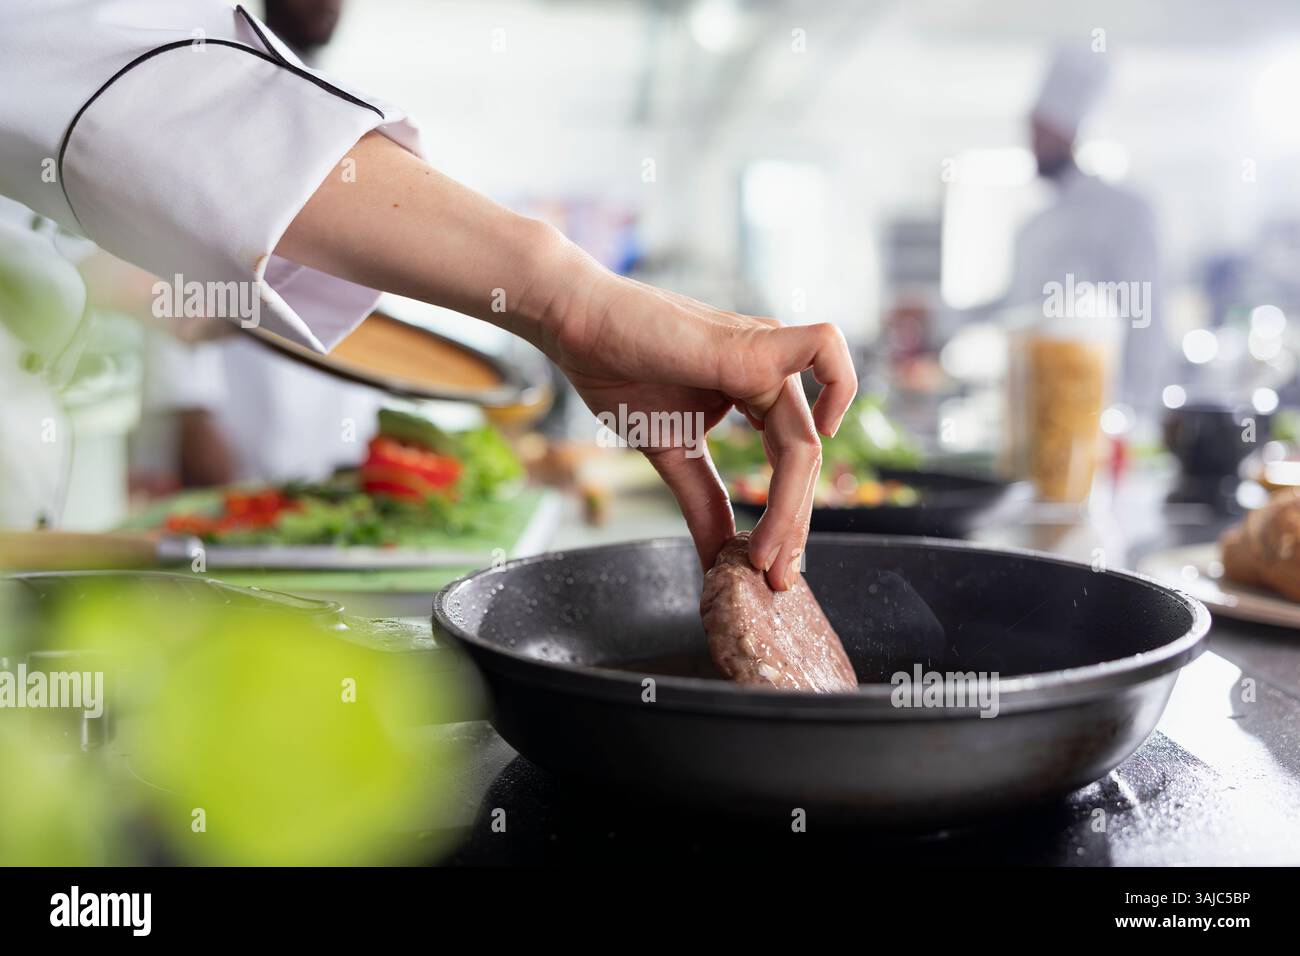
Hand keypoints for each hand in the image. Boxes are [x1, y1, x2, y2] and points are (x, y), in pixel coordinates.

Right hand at [536, 255, 856, 589]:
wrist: (576, 325)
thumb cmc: (616, 372)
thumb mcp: (671, 453)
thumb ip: (701, 503)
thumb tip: (716, 560)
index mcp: (755, 392)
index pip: (788, 465)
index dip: (782, 521)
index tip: (762, 569)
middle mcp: (770, 374)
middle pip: (803, 463)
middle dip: (791, 527)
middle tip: (771, 574)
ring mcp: (765, 357)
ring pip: (807, 441)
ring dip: (794, 504)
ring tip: (766, 548)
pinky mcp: (754, 345)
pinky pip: (823, 352)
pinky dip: (839, 387)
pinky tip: (823, 433)